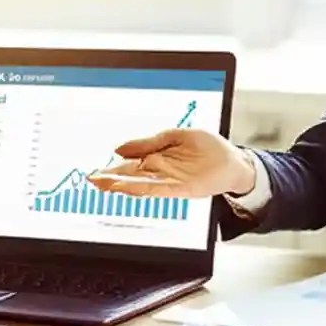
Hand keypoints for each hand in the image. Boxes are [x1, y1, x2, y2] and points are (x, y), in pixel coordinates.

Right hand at [85, 128, 254, 198]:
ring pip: (139, 184)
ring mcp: (168, 180)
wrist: (234, 162)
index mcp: (157, 155)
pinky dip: (140, 189)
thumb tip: (122, 148)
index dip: (112, 167)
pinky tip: (126, 189)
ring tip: (103, 185)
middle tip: (91, 179)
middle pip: (130, 175)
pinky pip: (155, 190)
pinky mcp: (179, 189)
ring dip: (121, 185)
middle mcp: (159, 170)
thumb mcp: (176, 135)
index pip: (129, 162)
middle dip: (110, 177)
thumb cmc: (209, 146)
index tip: (96, 170)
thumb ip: (150, 142)